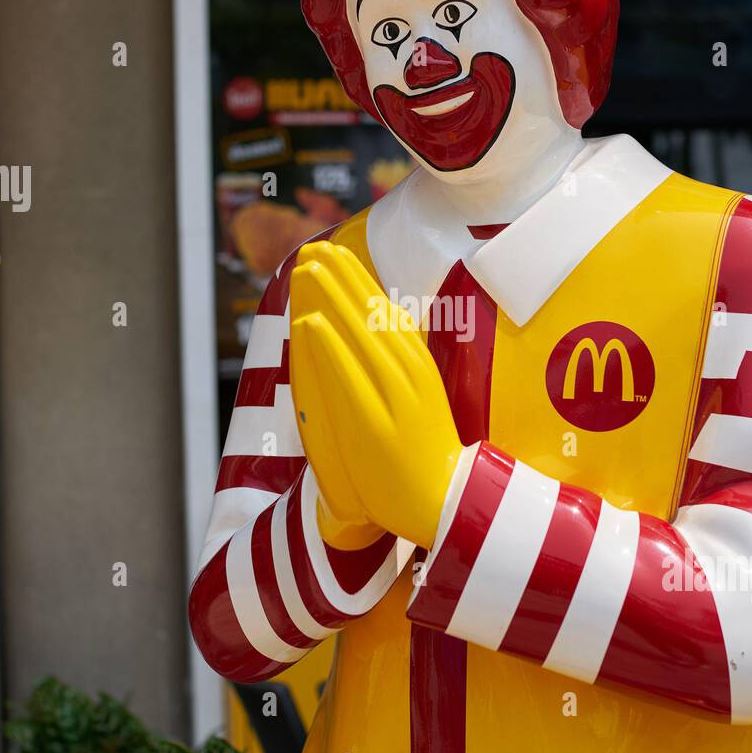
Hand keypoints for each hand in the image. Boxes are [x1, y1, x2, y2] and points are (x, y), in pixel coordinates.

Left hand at [289, 242, 461, 549]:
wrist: (443, 504)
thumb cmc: (428, 456)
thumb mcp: (419, 402)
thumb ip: (397, 371)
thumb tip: (369, 338)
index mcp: (420, 368)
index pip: (386, 313)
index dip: (358, 280)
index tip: (334, 252)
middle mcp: (410, 376)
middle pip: (371, 315)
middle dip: (341, 277)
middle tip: (314, 248)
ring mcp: (394, 399)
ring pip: (359, 337)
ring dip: (331, 299)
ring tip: (307, 270)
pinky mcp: (375, 425)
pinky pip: (350, 379)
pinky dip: (331, 349)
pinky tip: (311, 323)